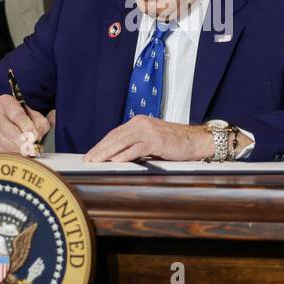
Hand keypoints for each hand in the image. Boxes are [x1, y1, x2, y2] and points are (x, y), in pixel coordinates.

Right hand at [0, 95, 51, 154]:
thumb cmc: (16, 118)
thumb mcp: (30, 114)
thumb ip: (40, 121)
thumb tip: (48, 124)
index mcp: (6, 102)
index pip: (18, 115)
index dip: (28, 127)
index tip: (35, 137)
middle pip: (12, 132)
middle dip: (26, 143)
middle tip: (34, 149)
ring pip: (7, 145)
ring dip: (21, 151)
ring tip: (29, 152)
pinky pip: (2, 153)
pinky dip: (13, 156)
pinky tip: (19, 154)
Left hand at [84, 117, 213, 162]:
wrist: (196, 140)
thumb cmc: (174, 143)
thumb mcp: (151, 141)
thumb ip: (135, 145)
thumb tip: (117, 157)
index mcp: (138, 122)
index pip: (115, 134)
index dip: (101, 145)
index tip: (91, 155)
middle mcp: (141, 124)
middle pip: (115, 137)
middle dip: (100, 149)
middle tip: (88, 160)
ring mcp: (149, 131)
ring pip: (123, 141)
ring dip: (107, 152)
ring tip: (96, 161)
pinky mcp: (157, 140)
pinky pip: (137, 148)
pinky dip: (125, 155)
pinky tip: (115, 161)